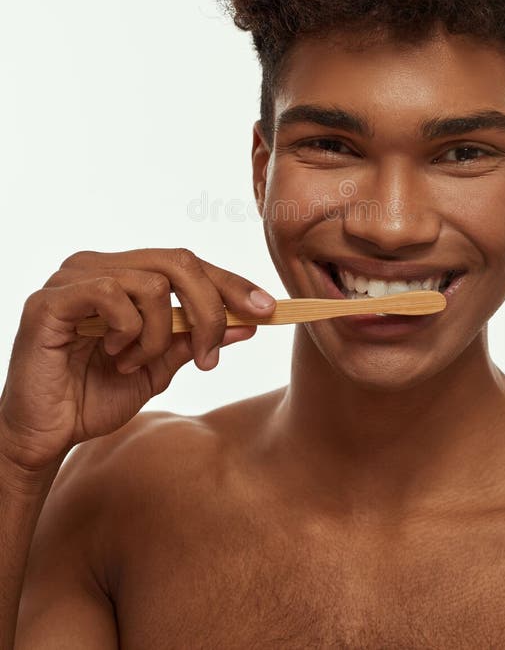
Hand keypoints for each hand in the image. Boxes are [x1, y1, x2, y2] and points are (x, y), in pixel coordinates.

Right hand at [0, 248, 274, 470]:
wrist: (45, 434)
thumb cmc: (95, 395)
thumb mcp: (160, 366)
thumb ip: (196, 339)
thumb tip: (249, 321)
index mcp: (125, 274)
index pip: (188, 264)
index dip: (231, 284)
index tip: (268, 309)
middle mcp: (100, 265)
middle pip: (179, 262)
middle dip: (209, 309)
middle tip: (207, 357)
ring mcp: (74, 277)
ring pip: (152, 282)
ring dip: (158, 334)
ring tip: (135, 362)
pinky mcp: (52, 299)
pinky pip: (112, 294)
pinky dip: (127, 331)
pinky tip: (113, 354)